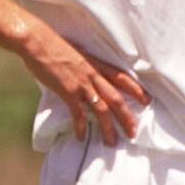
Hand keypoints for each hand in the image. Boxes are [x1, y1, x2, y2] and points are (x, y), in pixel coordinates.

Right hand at [21, 23, 149, 146]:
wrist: (37, 42)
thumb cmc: (52, 45)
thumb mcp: (75, 54)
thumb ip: (83, 66)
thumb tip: (83, 75)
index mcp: (96, 64)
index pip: (122, 78)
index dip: (137, 90)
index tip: (148, 101)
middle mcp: (93, 75)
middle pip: (116, 99)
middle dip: (127, 117)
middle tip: (133, 132)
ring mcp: (81, 84)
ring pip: (101, 109)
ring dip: (108, 128)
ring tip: (111, 143)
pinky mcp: (68, 91)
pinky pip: (78, 113)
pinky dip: (80, 127)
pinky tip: (82, 137)